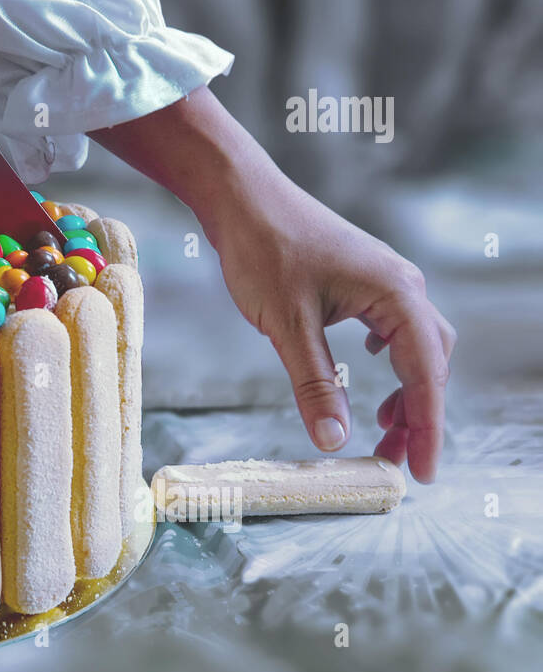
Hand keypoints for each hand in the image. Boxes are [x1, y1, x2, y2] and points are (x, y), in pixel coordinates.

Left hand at [91, 87, 454, 481]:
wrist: (241, 197)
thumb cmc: (264, 250)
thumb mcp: (288, 326)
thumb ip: (315, 385)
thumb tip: (335, 441)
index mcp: (396, 295)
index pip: (425, 376)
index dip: (426, 429)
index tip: (422, 474)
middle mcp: (401, 286)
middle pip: (430, 363)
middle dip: (417, 415)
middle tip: (392, 460)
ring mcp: (383, 280)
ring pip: (413, 346)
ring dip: (404, 389)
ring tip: (380, 427)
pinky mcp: (362, 279)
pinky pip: (392, 327)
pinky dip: (389, 360)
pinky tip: (365, 371)